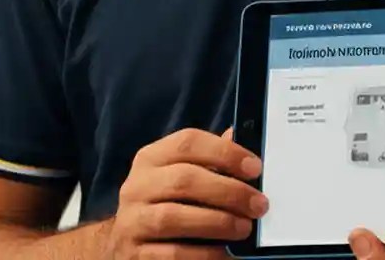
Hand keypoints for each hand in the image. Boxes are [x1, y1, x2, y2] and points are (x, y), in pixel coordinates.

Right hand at [101, 128, 267, 258]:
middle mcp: (137, 186)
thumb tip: (238, 136)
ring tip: (244, 228)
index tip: (255, 168)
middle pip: (184, 179)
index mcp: (151, 158)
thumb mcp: (179, 175)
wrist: (126, 244)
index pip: (187, 142)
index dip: (225, 152)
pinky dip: (204, 254)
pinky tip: (224, 252)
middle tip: (258, 204)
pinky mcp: (135, 254)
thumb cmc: (162, 205)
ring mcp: (132, 220)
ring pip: (174, 217)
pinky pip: (173, 254)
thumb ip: (209, 159)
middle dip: (229, 191)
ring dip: (217, 222)